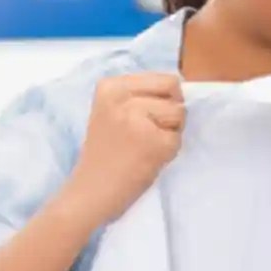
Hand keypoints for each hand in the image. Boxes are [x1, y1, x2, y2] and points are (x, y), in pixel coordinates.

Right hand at [61, 73, 184, 226]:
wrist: (90, 191)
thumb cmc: (105, 153)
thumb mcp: (113, 111)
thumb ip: (140, 95)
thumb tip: (179, 86)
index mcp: (110, 86)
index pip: (166, 78)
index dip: (164, 100)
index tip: (141, 119)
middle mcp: (122, 97)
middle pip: (174, 92)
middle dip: (169, 113)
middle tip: (145, 134)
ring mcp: (137, 119)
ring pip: (180, 114)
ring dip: (169, 133)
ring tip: (144, 146)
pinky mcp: (152, 142)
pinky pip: (178, 139)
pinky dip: (168, 152)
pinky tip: (146, 159)